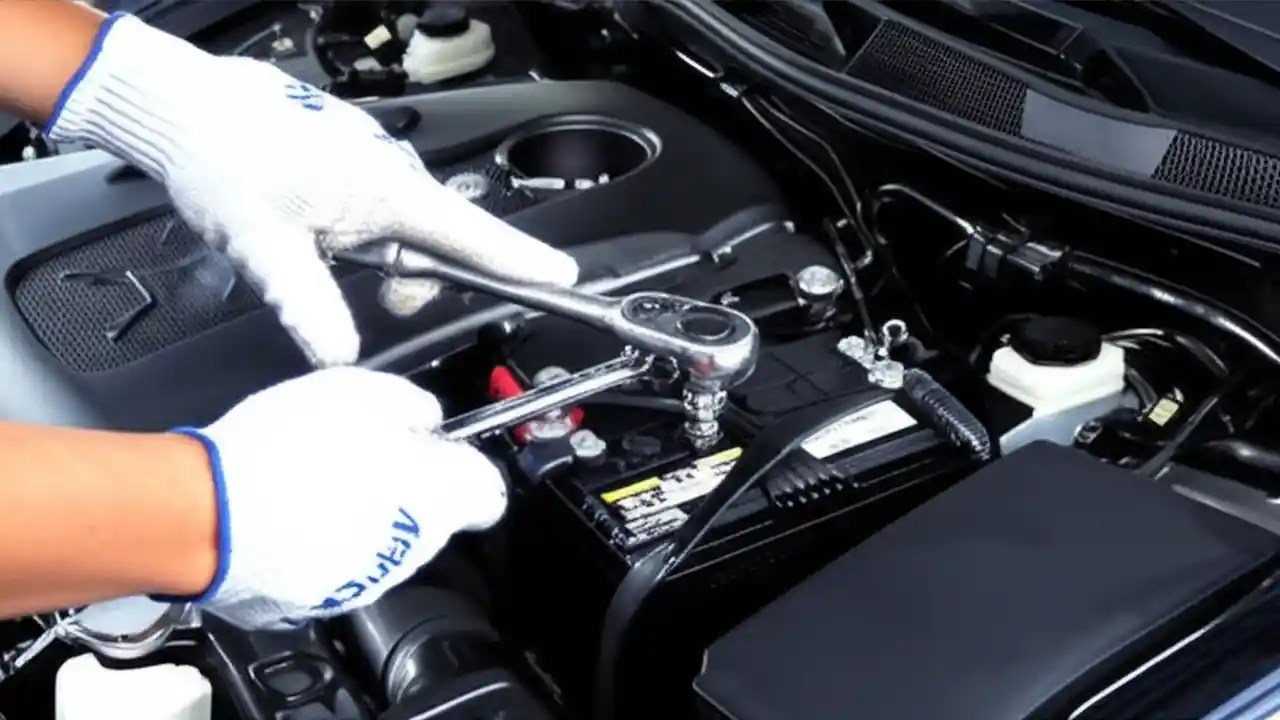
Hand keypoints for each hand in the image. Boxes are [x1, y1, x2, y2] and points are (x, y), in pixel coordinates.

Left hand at [45, 13, 577, 366]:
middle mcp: (389, 171)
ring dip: (374, 254)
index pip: (470, 235)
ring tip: (311, 244)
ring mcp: (372, 164)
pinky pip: (378, 209)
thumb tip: (341, 353)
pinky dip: (359, 232)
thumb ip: (310, 305)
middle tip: (353, 281)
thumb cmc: (222, 156)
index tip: (563, 279)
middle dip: (408, 276)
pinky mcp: (351, 163)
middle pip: (436, 244)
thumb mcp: (262, 246)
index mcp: (384, 188)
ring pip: (402, 229)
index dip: (520, 261)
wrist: (182, 105)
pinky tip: (310, 224)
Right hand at [176, 367, 505, 629]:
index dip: (464, 465)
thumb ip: (413, 405)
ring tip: (311, 482)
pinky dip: (319, 546)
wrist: (209, 513)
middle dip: (407, 488)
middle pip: (432, 516)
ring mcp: (366, 582)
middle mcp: (412, 548)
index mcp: (437, 497)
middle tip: (358, 455)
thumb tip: (427, 418)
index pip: (489, 493)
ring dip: (362, 517)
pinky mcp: (318, 605)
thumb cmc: (288, 447)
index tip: (435, 449)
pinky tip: (285, 517)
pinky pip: (334, 569)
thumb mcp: (363, 390)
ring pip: (383, 544)